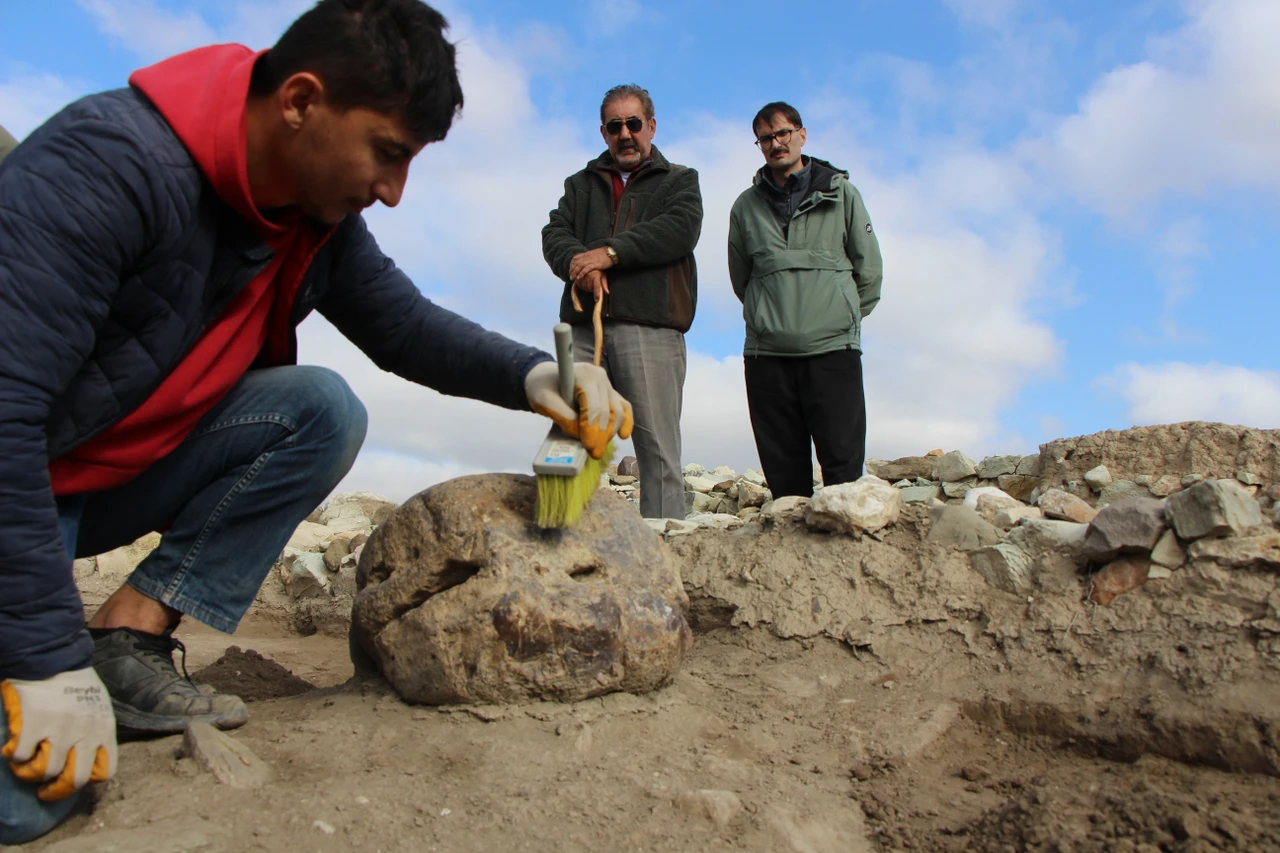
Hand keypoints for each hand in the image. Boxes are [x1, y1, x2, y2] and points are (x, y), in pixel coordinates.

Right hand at [2, 668, 116, 801]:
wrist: (52, 657)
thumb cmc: (75, 684)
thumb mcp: (98, 707)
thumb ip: (95, 732)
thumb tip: (84, 760)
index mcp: (104, 728)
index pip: (105, 771)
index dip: (87, 780)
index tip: (71, 778)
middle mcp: (85, 731)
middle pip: (75, 779)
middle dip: (57, 790)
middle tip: (44, 789)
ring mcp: (59, 728)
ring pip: (45, 771)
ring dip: (30, 772)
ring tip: (25, 764)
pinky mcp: (32, 722)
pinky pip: (20, 756)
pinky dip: (14, 755)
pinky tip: (14, 745)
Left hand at [526, 361, 633, 458]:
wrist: (544, 377)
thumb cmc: (542, 387)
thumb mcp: (545, 401)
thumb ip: (563, 417)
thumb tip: (581, 435)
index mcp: (584, 374)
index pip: (594, 407)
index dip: (592, 429)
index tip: (588, 447)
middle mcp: (600, 377)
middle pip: (607, 411)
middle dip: (601, 436)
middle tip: (594, 454)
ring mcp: (607, 384)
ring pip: (618, 412)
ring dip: (610, 433)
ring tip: (599, 447)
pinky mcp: (610, 392)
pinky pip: (624, 407)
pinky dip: (626, 422)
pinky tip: (624, 435)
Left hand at [569, 247, 616, 282]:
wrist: (613, 251)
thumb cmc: (605, 254)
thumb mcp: (595, 254)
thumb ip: (590, 257)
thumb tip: (586, 261)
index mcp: (587, 254)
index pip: (575, 258)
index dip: (571, 265)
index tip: (570, 270)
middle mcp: (587, 256)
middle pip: (576, 263)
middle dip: (572, 270)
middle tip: (570, 277)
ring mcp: (591, 260)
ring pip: (579, 266)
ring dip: (575, 272)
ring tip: (573, 278)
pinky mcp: (596, 264)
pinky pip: (587, 268)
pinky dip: (582, 273)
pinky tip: (579, 277)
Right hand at [572, 269, 608, 304]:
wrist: (588, 265)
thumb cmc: (597, 271)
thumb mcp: (603, 276)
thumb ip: (604, 284)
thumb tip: (607, 292)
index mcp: (595, 276)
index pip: (596, 287)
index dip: (597, 294)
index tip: (597, 300)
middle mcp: (588, 276)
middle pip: (590, 289)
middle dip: (592, 289)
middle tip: (594, 283)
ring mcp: (582, 277)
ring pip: (585, 288)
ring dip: (588, 288)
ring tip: (590, 281)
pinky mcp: (577, 278)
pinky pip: (580, 287)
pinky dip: (583, 286)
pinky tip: (586, 281)